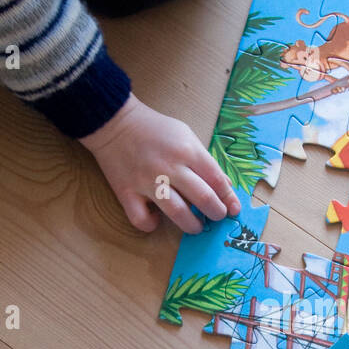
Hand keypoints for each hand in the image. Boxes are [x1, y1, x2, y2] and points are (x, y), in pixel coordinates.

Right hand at [80, 94, 239, 233]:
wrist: (115, 122)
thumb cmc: (155, 129)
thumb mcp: (186, 136)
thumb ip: (205, 161)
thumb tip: (224, 185)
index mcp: (187, 151)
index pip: (217, 180)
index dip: (229, 198)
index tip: (233, 209)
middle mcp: (169, 168)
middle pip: (203, 199)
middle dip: (216, 212)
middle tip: (216, 216)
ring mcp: (147, 182)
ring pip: (177, 213)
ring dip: (192, 225)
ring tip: (196, 226)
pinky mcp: (126, 192)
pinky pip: (141, 219)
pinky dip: (151, 225)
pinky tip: (156, 219)